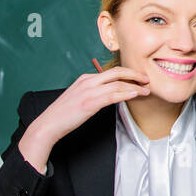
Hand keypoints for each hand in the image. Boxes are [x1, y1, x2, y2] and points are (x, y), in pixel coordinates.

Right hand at [18, 66, 149, 172]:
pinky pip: (112, 95)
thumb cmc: (64, 114)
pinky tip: (135, 94)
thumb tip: (109, 94)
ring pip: (117, 83)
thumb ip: (93, 92)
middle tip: (147, 79)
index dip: (128, 73)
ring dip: (135, 86)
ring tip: (146, 90)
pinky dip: (126, 93)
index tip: (138, 78)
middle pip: (117, 72)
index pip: (111, 71)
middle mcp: (88, 81)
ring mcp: (88, 91)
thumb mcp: (79, 97)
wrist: (49, 124)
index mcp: (85, 78)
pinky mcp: (89, 102)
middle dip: (135, 74)